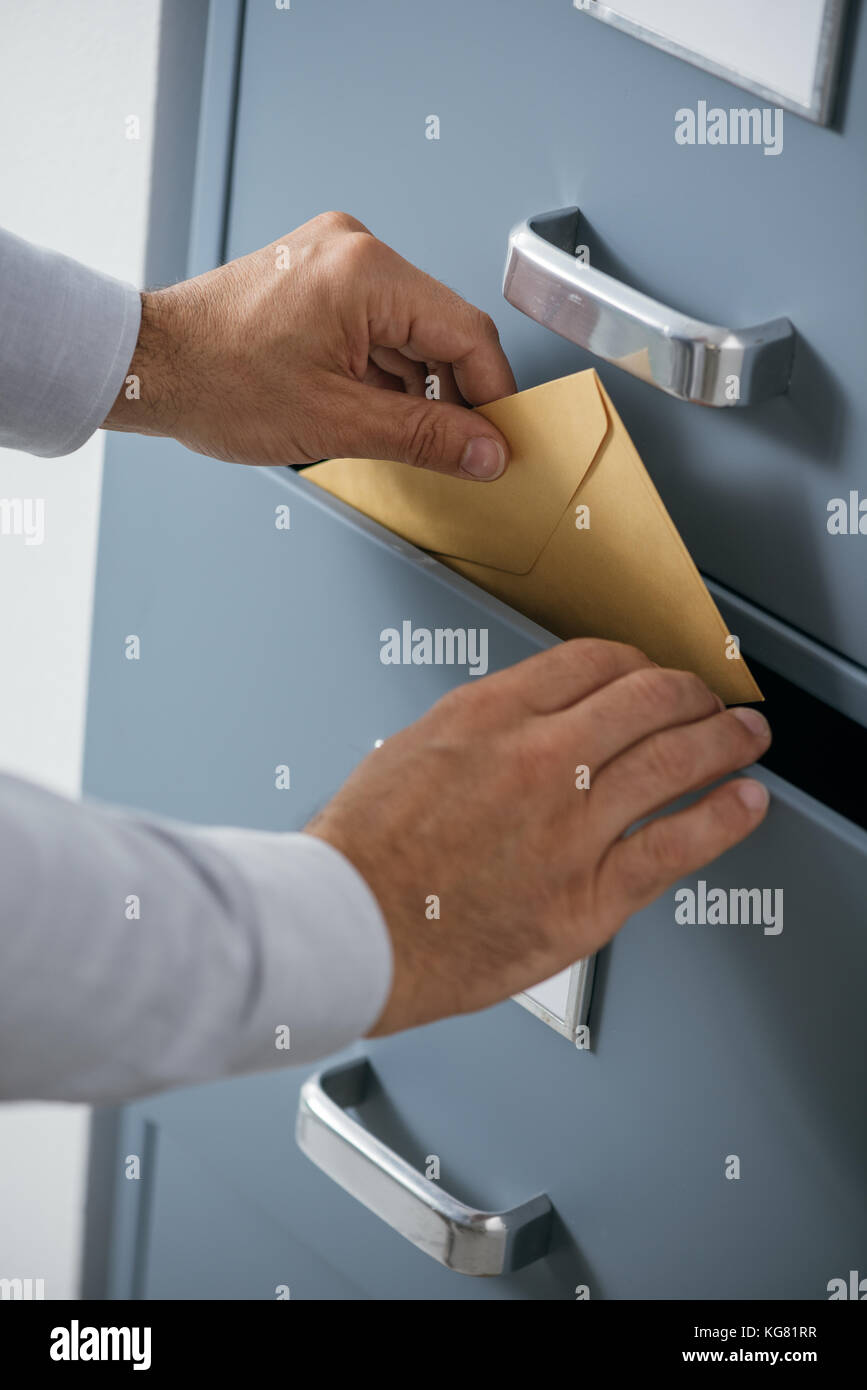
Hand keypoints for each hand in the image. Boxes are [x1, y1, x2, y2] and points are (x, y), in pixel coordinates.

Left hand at [104, 211, 515, 479]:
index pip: (466, 332)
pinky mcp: (316, 277)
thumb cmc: (218, 384)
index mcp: (366, 273)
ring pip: (409, 330)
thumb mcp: (337, 423)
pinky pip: (376, 325)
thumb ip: (424, 436)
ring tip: (398, 435)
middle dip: (453, 392)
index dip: (492, 393)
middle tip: (459, 449)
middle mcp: (354, 250)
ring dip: (415, 386)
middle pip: (440, 327)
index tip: (499, 440)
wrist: (151, 368)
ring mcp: (333, 260)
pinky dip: (383, 371)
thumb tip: (485, 451)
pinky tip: (371, 410)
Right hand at [305, 640, 771, 1034]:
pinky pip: (676, 845)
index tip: (647, 675)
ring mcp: (569, 826)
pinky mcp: (587, 896)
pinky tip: (745, 802)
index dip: (635, 662)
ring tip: (746, 737)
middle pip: (646, 699)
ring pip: (674, 760)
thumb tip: (537, 720)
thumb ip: (484, 729)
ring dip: (725, 740)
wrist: (349, 930)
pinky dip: (723, 817)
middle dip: (690, 693)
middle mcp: (539, 758)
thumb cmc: (365, 854)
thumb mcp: (414, 750)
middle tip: (708, 700)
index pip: (592, 660)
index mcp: (490, 714)